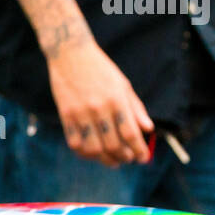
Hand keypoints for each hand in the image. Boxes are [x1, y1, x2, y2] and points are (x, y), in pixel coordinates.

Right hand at [46, 37, 153, 165]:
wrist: (70, 54)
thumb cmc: (102, 70)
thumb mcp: (124, 85)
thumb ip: (136, 109)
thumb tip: (148, 129)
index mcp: (117, 100)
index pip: (130, 133)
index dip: (138, 149)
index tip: (143, 158)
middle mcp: (99, 108)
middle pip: (113, 144)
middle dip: (124, 156)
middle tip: (128, 159)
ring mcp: (80, 113)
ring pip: (93, 148)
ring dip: (105, 159)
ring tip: (113, 160)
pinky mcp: (65, 114)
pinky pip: (74, 142)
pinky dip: (85, 153)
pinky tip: (93, 153)